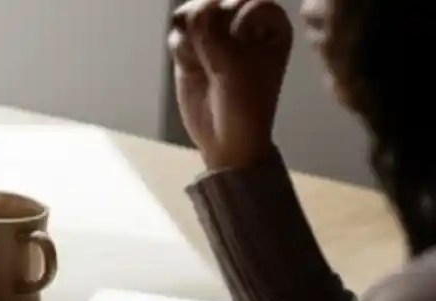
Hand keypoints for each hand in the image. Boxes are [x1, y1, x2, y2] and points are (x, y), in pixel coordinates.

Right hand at [168, 0, 293, 170]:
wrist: (225, 139)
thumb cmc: (244, 102)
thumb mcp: (233, 62)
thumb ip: (208, 29)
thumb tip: (185, 12)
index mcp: (269, 21)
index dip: (235, 24)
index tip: (243, 53)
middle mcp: (243, 23)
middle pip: (214, 2)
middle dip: (208, 28)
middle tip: (217, 58)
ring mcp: (216, 34)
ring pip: (192, 14)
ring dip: (191, 37)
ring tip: (202, 62)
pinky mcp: (193, 48)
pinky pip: (178, 32)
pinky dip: (180, 48)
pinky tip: (191, 67)